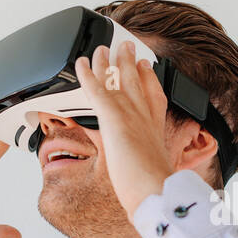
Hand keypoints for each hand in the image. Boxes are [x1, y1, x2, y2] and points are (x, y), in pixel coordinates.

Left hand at [73, 41, 175, 216]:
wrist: (155, 189)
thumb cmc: (156, 187)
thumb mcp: (156, 172)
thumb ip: (150, 166)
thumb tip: (145, 176)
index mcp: (156, 127)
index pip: (154, 95)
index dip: (150, 78)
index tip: (146, 67)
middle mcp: (145, 114)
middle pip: (137, 79)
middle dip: (130, 61)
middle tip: (126, 48)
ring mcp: (130, 113)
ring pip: (117, 77)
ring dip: (107, 60)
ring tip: (102, 49)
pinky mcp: (113, 116)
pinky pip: (96, 89)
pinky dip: (87, 74)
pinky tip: (81, 63)